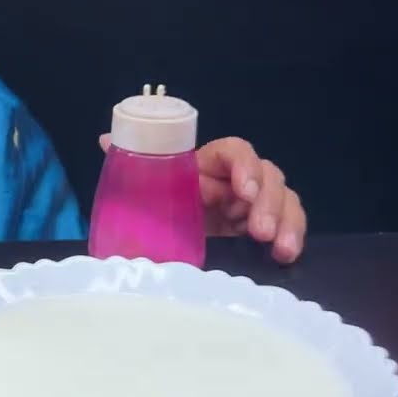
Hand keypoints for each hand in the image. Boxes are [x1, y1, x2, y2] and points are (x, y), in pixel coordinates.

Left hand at [99, 135, 306, 263]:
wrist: (163, 241)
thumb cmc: (156, 207)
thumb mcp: (145, 190)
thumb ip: (133, 167)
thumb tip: (104, 140)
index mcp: (208, 163)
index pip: (235, 151)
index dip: (243, 166)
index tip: (242, 192)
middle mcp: (236, 178)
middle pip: (267, 175)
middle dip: (267, 202)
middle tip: (259, 232)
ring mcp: (255, 203)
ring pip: (284, 198)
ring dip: (286, 222)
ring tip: (280, 248)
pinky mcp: (265, 227)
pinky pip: (290, 224)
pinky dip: (293, 236)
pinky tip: (286, 256)